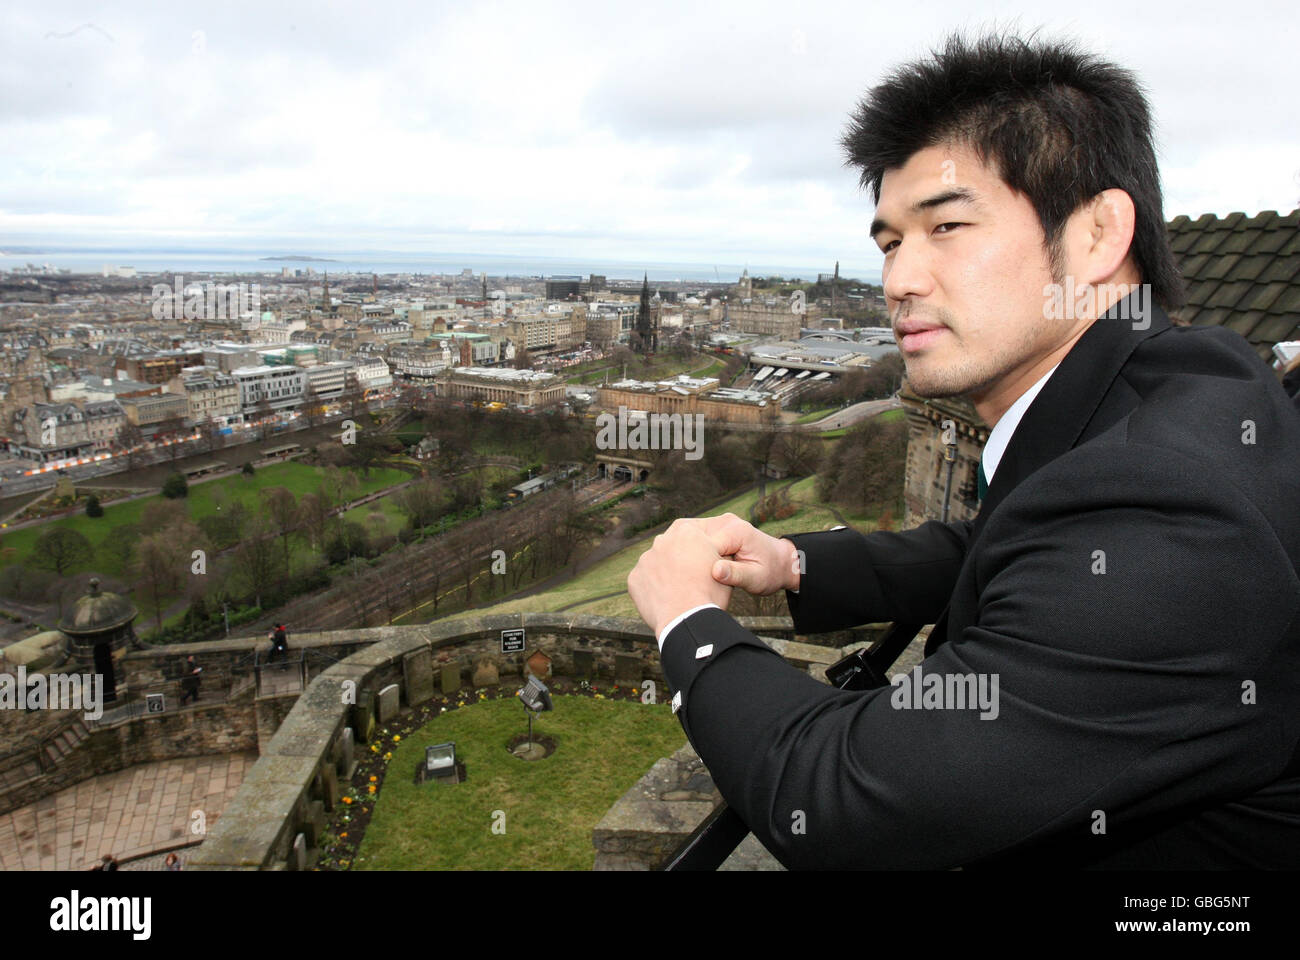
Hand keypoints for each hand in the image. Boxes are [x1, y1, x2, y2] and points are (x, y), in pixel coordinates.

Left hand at [627, 518, 732, 638]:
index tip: (703, 562)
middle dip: (679, 558)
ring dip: (664, 573)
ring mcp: (645, 559)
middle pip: (672, 547)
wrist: (687, 619)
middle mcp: (662, 540)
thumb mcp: (723, 565)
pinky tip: (664, 600)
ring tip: (678, 592)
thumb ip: (715, 550)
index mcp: (686, 531)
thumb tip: (714, 547)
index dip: (698, 549)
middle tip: (690, 578)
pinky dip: (652, 589)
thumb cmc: (710, 592)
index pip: (692, 533)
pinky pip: (644, 581)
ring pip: (656, 564)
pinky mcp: (634, 578)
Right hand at [699, 512, 801, 595]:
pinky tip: (696, 565)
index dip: (698, 564)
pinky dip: (695, 550)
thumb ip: (736, 575)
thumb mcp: (756, 579)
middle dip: (692, 557)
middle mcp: (726, 521)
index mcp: (737, 531)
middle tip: (691, 578)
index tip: (695, 581)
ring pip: (693, 536)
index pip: (704, 545)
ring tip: (693, 573)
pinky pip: (697, 537)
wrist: (780, 561)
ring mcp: (720, 521)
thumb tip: (715, 571)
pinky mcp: (716, 526)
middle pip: (695, 537)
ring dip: (692, 553)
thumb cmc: (770, 572)